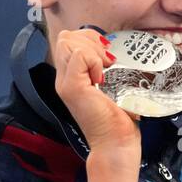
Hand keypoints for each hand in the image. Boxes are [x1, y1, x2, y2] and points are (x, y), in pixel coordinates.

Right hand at [52, 28, 142, 181]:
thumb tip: (112, 49)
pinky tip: (103, 77)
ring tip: (106, 69)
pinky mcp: (72, 88)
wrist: (116, 144)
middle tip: (107, 61)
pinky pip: (79, 55)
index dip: (89, 39)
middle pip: (65, 38)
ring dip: (93, 50)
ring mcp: (65, 83)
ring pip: (68, 42)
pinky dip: (95, 60)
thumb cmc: (118, 118)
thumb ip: (105, 68)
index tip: (108, 56)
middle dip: (90, 41)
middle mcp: (63, 78)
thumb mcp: (112, 85)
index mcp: (71, 77)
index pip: (68, 40)